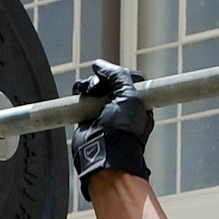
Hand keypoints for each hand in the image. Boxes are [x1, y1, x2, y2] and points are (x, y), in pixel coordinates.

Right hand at [69, 60, 153, 197]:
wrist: (105, 153)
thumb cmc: (124, 130)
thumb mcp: (130, 97)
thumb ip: (118, 76)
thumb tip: (99, 64)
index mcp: (138, 104)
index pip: (130, 80)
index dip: (119, 75)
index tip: (112, 76)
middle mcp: (122, 107)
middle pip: (111, 81)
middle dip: (103, 79)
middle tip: (98, 88)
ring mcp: (105, 111)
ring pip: (97, 87)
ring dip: (91, 84)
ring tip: (88, 90)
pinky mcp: (88, 116)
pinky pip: (84, 97)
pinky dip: (81, 92)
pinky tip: (79, 91)